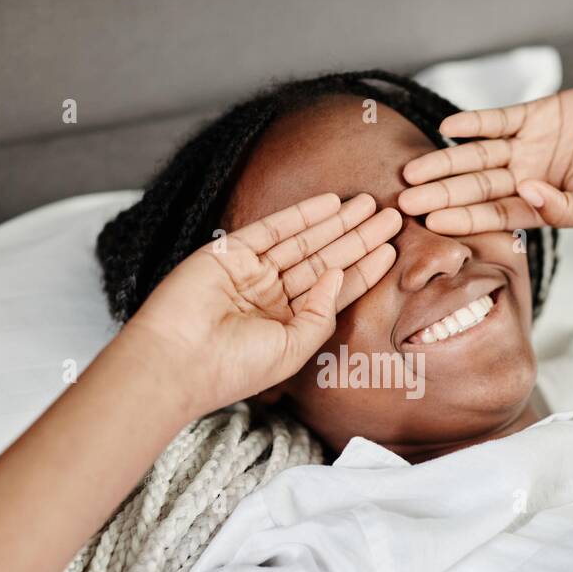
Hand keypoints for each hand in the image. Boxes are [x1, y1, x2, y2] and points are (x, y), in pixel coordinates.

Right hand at [129, 193, 400, 414]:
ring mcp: (251, 273)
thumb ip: (321, 315)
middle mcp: (271, 297)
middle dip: (358, 239)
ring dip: (338, 223)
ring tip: (371, 205)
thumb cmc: (234, 368)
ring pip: (304, 241)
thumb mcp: (293, 350)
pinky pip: (273, 228)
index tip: (391, 250)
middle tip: (392, 217)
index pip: (333, 291)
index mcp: (287, 324)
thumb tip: (339, 276)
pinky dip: (302, 214)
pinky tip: (332, 203)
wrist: (179, 360)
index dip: (363, 270)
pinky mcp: (230, 253)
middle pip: (325, 261)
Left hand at [398, 81, 572, 230]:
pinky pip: (499, 119)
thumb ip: (563, 209)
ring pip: (479, 155)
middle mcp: (528, 177)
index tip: (432, 223)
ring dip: (446, 161)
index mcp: (540, 206)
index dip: (461, 218)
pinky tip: (449, 126)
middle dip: (440, 194)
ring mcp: (530, 145)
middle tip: (404, 202)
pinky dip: (475, 122)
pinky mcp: (538, 114)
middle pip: (475, 187)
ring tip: (414, 170)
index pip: (492, 215)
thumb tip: (528, 196)